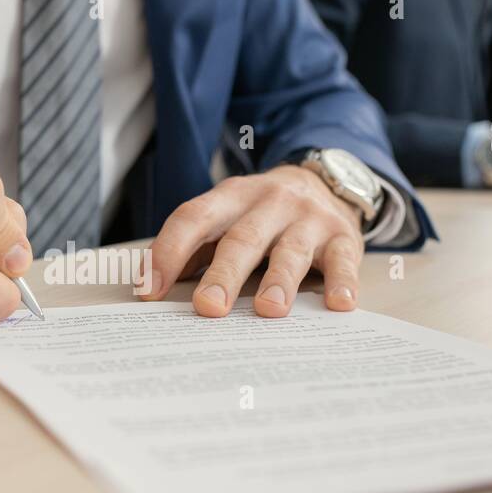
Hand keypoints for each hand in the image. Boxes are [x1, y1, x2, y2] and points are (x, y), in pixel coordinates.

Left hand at [141, 165, 364, 316]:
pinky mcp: (342, 237)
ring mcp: (308, 219)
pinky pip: (343, 261)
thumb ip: (195, 249)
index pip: (193, 219)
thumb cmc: (263, 214)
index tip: (149, 290)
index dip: (169, 251)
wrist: (327, 182)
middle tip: (207, 307)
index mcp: (230, 198)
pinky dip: (342, 283)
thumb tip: (150, 288)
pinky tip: (338, 304)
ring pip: (291, 251)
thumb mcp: (228, 218)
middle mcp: (269, 203)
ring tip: (269, 310)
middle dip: (223, 274)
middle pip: (242, 239)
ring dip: (279, 281)